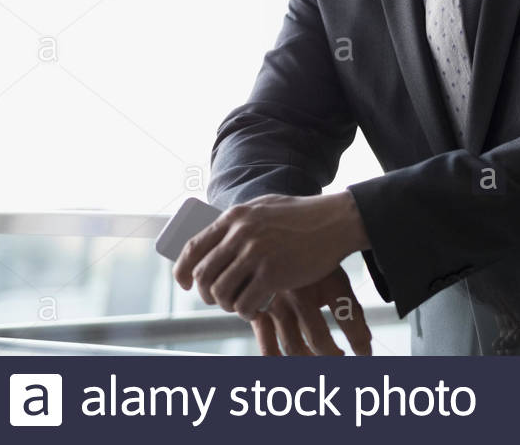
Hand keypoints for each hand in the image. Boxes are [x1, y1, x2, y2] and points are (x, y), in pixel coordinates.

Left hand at [174, 192, 367, 319]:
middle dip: (206, 293)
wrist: (336, 221)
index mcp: (235, 217)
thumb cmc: (304, 215)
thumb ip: (241, 222)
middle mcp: (240, 234)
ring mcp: (256, 254)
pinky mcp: (273, 274)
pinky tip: (257, 309)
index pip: (193, 247)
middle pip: (203, 274)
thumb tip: (218, 241)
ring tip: (240, 305)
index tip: (185, 285)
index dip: (182, 270)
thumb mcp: (266, 207)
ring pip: (220, 292)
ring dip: (227, 305)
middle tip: (220, 299)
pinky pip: (245, 303)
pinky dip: (246, 312)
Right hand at [250, 266, 371, 355]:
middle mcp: (301, 293)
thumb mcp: (335, 277)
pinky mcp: (258, 312)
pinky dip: (279, 361)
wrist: (272, 240)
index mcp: (326, 279)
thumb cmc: (311, 263)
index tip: (366, 354)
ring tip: (319, 361)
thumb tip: (366, 343)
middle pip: (318, 338)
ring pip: (294, 347)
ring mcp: (277, 304)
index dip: (359, 339)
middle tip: (339, 360)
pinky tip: (292, 362)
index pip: (348, 314)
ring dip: (309, 360)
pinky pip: (267, 346)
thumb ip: (350, 309)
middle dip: (332, 356)